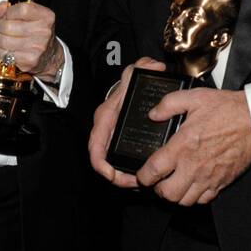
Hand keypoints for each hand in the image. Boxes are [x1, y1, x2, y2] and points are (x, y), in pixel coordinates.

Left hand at [0, 0, 61, 78]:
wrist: (49, 55)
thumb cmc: (36, 33)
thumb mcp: (28, 14)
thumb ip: (9, 8)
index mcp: (46, 17)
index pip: (22, 9)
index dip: (9, 12)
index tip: (7, 15)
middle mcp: (44, 32)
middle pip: (8, 26)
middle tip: (2, 28)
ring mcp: (37, 47)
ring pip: (3, 41)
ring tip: (2, 38)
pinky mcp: (30, 60)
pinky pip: (5, 54)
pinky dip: (1, 51)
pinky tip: (6, 48)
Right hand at [88, 58, 165, 187]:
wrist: (132, 84)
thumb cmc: (130, 81)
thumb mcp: (136, 71)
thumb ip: (144, 66)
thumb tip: (154, 68)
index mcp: (106, 117)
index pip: (96, 145)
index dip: (101, 163)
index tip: (111, 174)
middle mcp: (107, 131)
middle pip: (104, 162)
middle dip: (117, 177)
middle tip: (135, 183)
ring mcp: (114, 138)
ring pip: (114, 165)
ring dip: (125, 178)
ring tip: (142, 183)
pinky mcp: (122, 143)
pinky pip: (122, 161)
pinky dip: (130, 171)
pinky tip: (144, 176)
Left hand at [137, 88, 250, 205]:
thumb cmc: (228, 110)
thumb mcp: (195, 97)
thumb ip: (169, 104)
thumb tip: (153, 114)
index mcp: (183, 146)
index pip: (153, 171)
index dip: (142, 177)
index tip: (141, 174)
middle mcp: (193, 166)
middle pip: (167, 193)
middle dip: (158, 189)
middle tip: (158, 181)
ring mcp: (208, 177)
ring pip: (185, 201)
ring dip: (176, 195)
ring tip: (174, 184)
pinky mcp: (221, 182)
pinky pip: (204, 200)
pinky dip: (195, 197)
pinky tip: (193, 184)